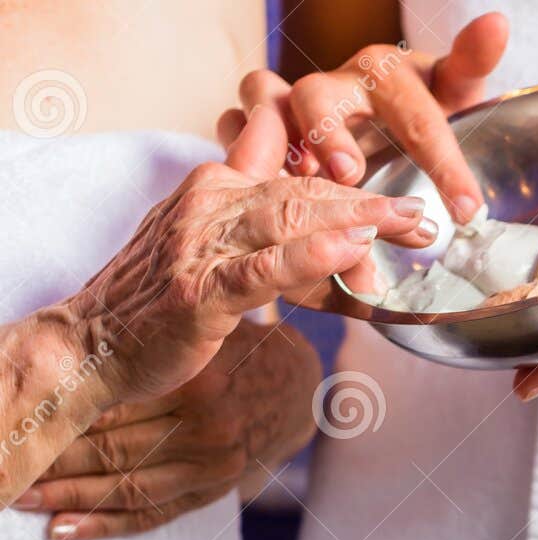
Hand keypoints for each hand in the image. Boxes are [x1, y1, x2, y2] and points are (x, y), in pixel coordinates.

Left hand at [13, 321, 320, 539]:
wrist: (300, 388)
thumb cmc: (235, 351)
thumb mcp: (197, 335)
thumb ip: (141, 350)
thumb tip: (56, 360)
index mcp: (193, 380)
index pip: (108, 406)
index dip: (54, 420)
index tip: (12, 425)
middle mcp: (205, 425)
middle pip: (109, 448)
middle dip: (49, 461)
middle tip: (0, 466)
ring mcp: (212, 463)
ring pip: (125, 485)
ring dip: (66, 496)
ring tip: (17, 498)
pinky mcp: (215, 490)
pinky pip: (153, 514)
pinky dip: (105, 524)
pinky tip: (63, 529)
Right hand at [70, 105, 426, 410]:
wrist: (91, 342)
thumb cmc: (158, 298)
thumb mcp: (209, 240)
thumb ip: (256, 213)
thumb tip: (307, 189)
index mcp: (215, 188)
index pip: (297, 175)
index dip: (355, 186)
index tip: (404, 204)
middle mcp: (210, 205)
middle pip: (303, 193)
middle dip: (368, 206)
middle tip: (422, 219)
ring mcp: (203, 246)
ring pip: (289, 220)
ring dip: (353, 222)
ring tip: (403, 226)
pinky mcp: (199, 291)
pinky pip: (261, 267)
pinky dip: (306, 257)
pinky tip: (348, 251)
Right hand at [218, 13, 509, 223]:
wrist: (386, 122)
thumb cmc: (423, 108)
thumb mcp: (455, 92)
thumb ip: (471, 64)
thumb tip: (496, 21)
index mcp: (387, 74)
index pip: (417, 115)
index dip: (442, 163)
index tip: (467, 208)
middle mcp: (337, 85)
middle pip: (318, 95)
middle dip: (329, 133)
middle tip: (350, 173)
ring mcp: (294, 104)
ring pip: (263, 97)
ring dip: (276, 135)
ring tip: (299, 175)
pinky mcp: (265, 127)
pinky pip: (235, 124)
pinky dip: (239, 144)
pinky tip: (260, 176)